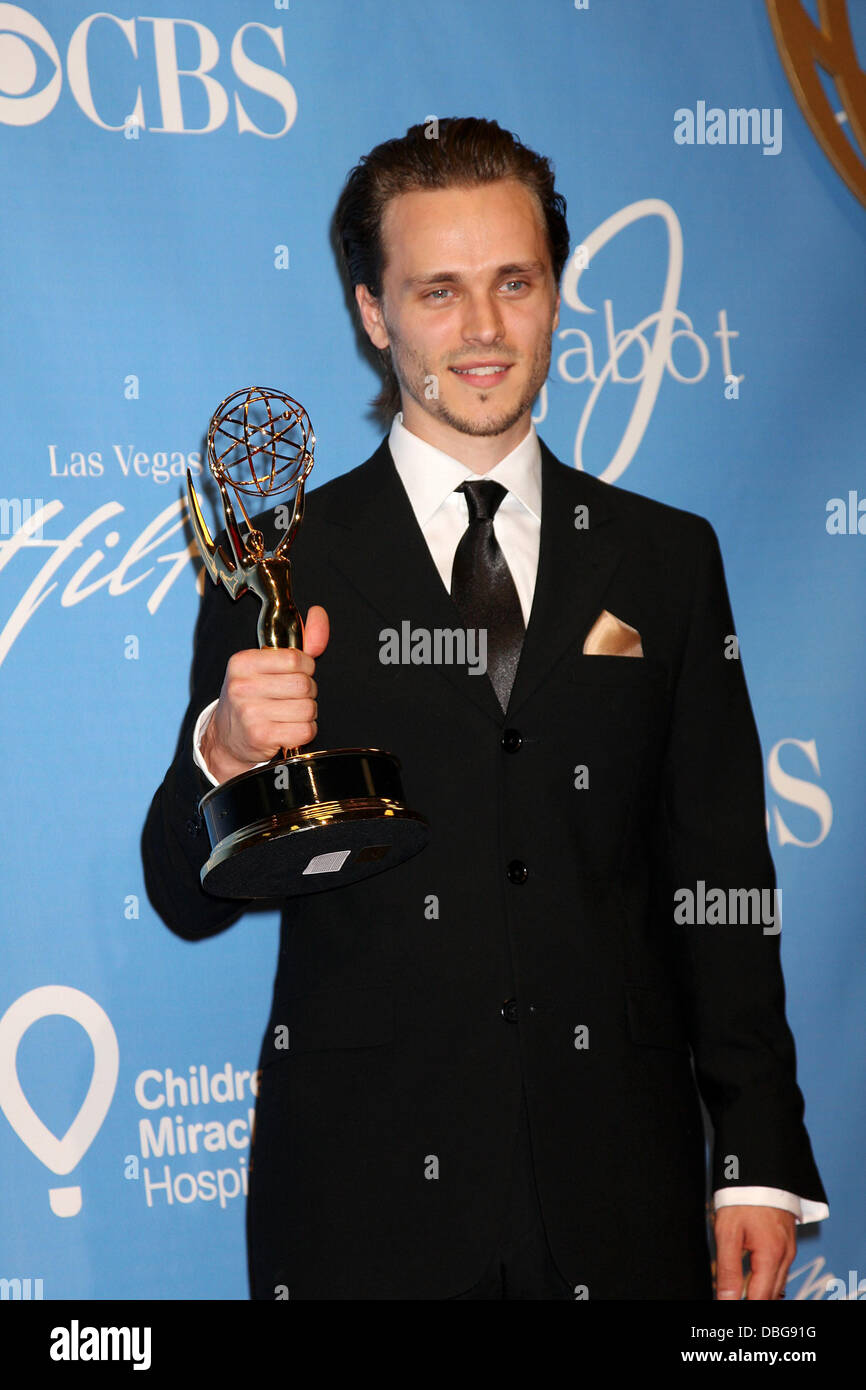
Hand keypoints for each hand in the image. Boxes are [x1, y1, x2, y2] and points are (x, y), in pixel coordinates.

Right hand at [201, 605, 329, 783]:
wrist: (227, 738)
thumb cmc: (253, 696)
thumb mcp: (268, 664)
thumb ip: (300, 640)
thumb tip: (319, 614)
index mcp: (243, 662)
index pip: (296, 659)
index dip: (306, 668)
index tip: (296, 674)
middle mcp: (242, 686)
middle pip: (304, 685)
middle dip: (308, 692)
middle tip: (293, 697)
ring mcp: (250, 713)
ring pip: (308, 709)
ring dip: (307, 714)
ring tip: (289, 714)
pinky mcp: (260, 737)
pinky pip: (305, 731)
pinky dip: (304, 732)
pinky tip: (288, 729)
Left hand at [713, 1204, 795, 1299]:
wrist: (760, 1170)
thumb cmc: (743, 1198)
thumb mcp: (728, 1233)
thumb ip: (728, 1270)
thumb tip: (726, 1299)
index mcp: (772, 1256)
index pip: (759, 1298)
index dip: (742, 1306)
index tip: (727, 1305)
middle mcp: (785, 1256)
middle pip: (770, 1295)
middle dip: (752, 1300)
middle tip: (731, 1298)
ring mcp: (789, 1250)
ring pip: (776, 1285)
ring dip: (759, 1291)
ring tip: (739, 1290)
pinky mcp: (787, 1244)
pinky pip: (778, 1270)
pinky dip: (765, 1279)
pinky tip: (750, 1277)